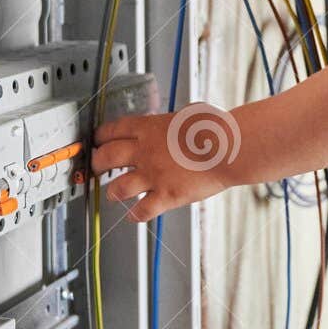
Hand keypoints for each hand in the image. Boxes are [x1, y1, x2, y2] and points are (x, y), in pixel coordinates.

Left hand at [89, 103, 241, 222]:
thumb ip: (171, 121)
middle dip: (96, 163)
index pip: (112, 130)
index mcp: (149, 128)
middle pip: (105, 157)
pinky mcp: (166, 196)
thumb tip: (172, 121)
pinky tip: (134, 215)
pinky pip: (142, 211)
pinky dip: (135, 215)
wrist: (230, 148)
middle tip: (97, 166)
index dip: (100, 137)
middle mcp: (145, 152)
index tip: (98, 140)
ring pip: (117, 188)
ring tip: (113, 193)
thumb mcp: (187, 113)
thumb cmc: (215, 128)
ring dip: (112, 191)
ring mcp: (154, 176)